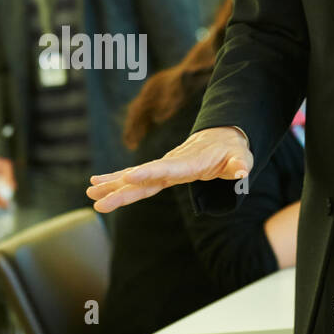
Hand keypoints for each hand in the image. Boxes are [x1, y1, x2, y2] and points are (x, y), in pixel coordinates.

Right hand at [86, 126, 252, 212]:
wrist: (221, 138)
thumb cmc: (232, 151)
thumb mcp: (241, 157)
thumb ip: (239, 165)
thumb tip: (242, 172)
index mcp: (189, 162)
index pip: (166, 169)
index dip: (148, 173)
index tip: (128, 177)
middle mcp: (171, 164)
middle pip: (142, 177)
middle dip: (118, 187)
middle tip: (95, 195)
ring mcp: (163, 168)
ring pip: (134, 178)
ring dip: (112, 185)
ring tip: (90, 192)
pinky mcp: (160, 172)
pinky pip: (137, 179)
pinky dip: (118, 183)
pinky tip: (100, 186)